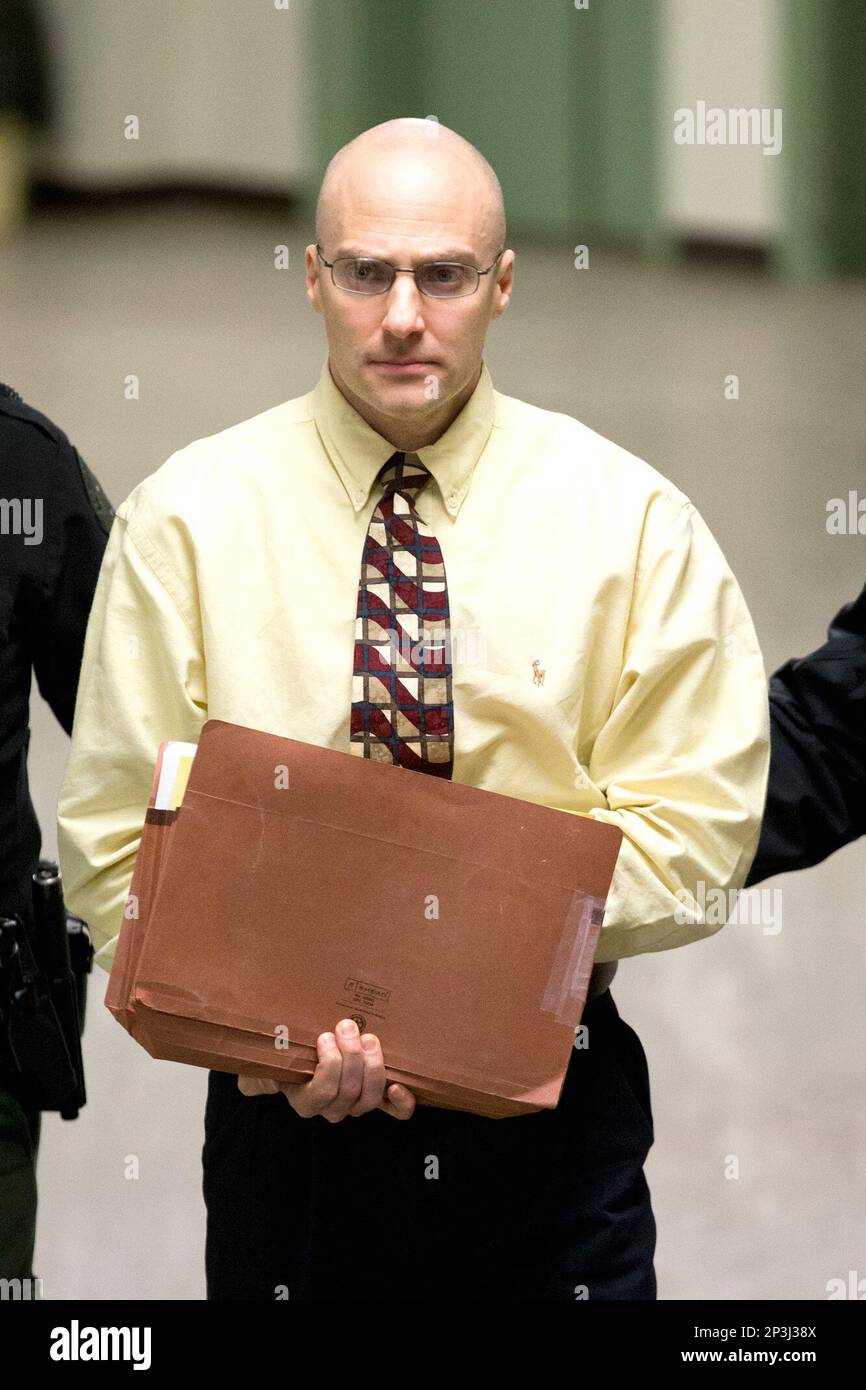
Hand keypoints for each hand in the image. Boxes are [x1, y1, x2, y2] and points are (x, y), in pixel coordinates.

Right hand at [237, 1018, 415, 1121]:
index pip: (322, 1092)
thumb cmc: (284, 1055)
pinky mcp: (378, 1096)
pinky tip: (400, 1084)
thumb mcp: (261, 1065)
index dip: (329, 1065)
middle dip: (352, 1057)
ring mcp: (356, 1103)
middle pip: (349, 1092)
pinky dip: (401, 1101)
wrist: (304, 1046)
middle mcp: (332, 1107)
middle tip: (348, 1027)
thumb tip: (260, 1083)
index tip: (325, 1036)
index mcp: (305, 1100)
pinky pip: (395, 1111)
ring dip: (373, 1066)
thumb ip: (255, 1076)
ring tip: (369, 1039)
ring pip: (370, 1098)